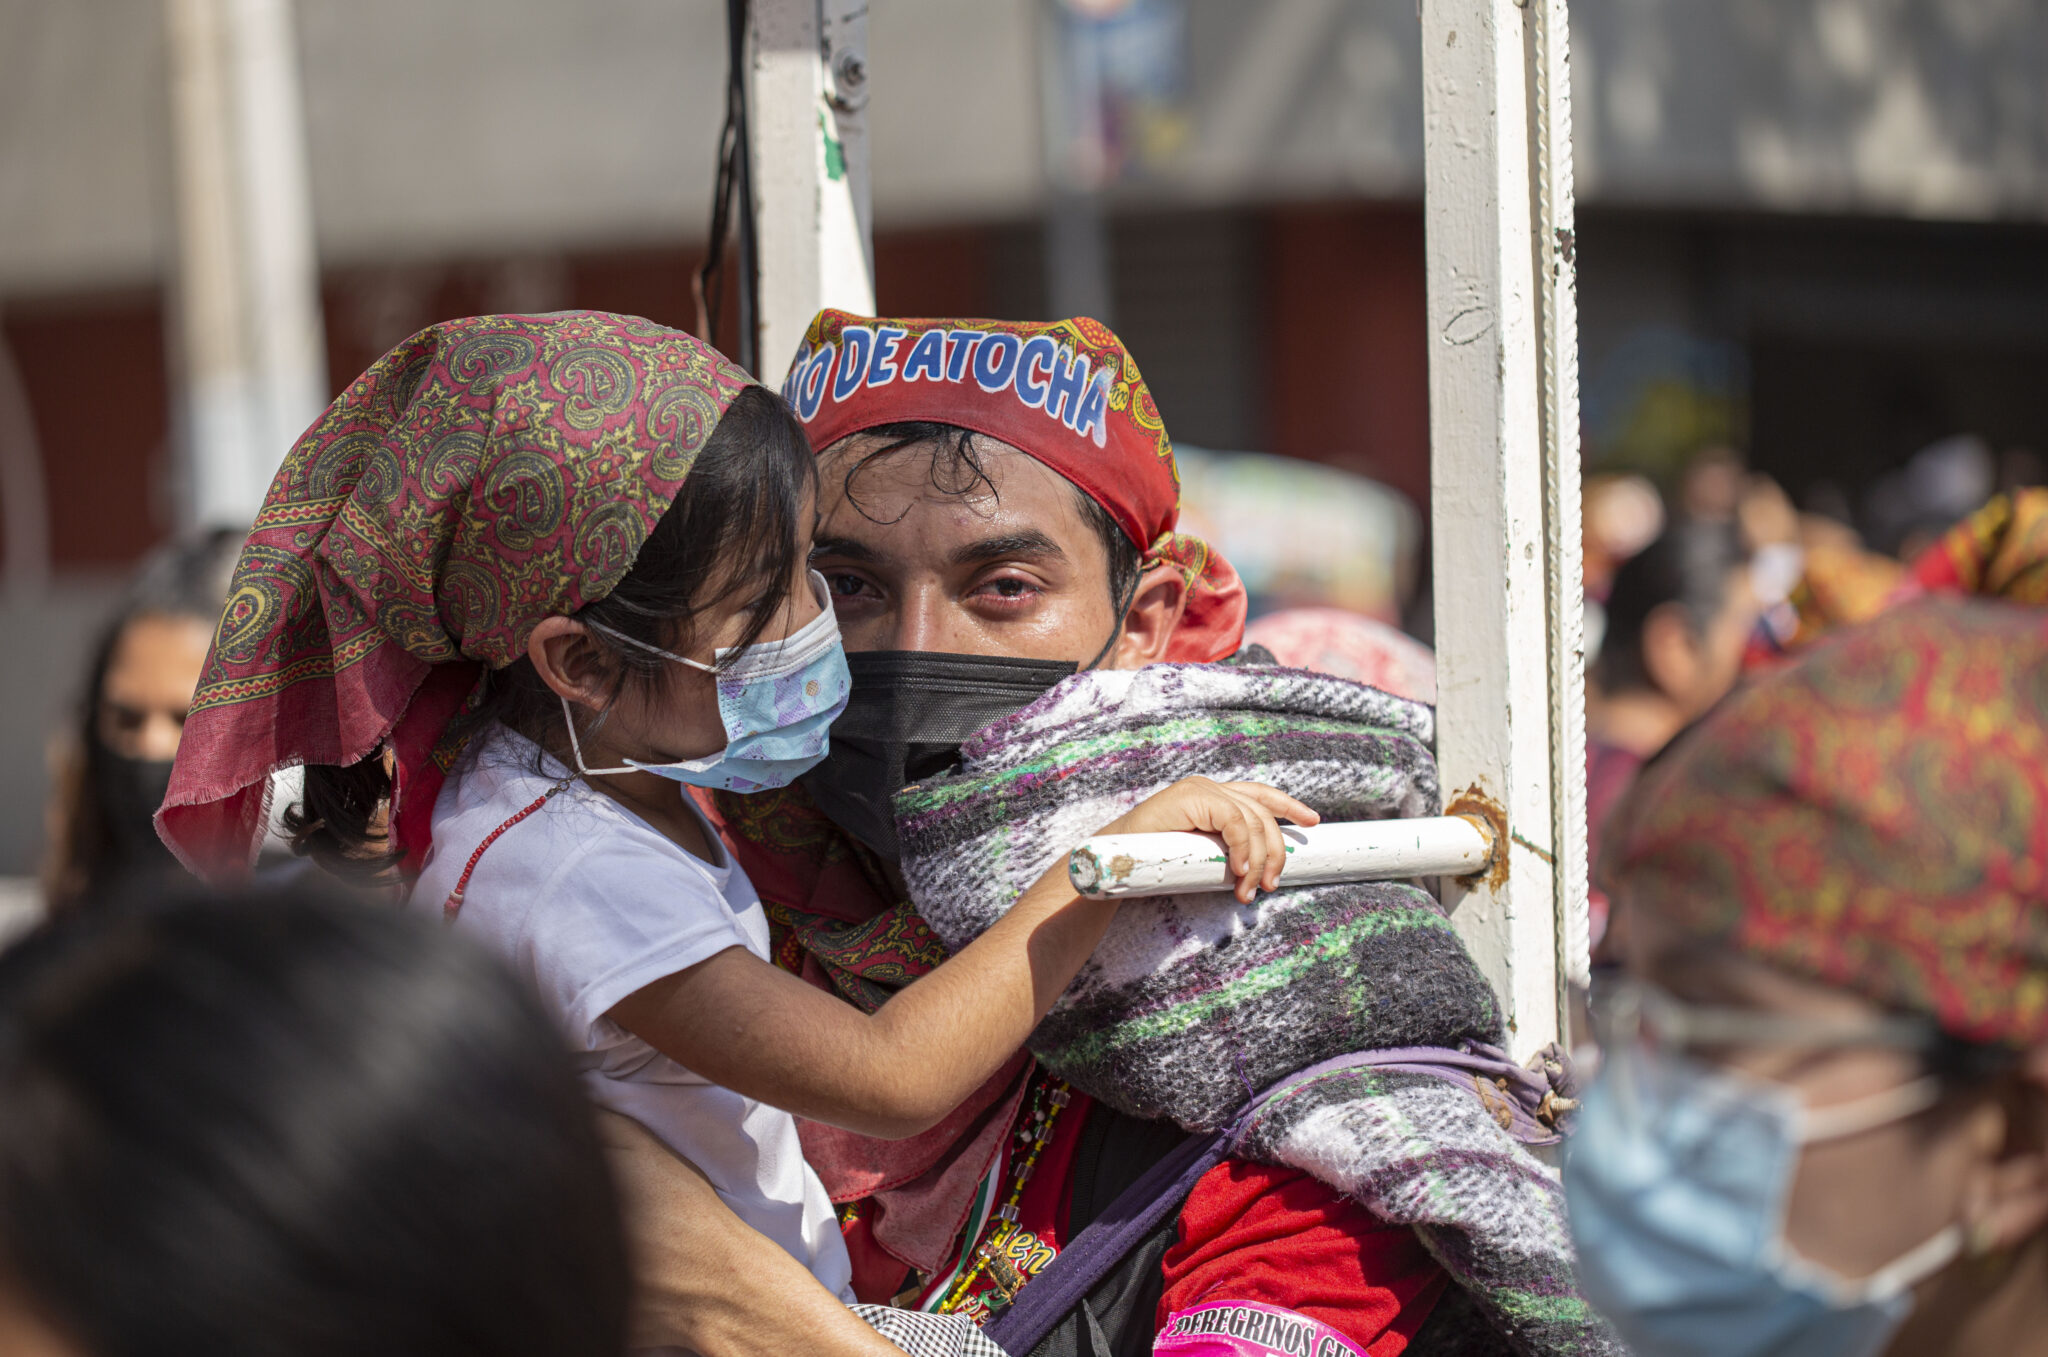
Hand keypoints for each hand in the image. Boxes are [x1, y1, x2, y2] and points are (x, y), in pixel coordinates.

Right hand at [1101, 777, 1319, 901]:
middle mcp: (1211, 788)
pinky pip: (1234, 821)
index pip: (1260, 795)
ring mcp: (1202, 789)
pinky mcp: (1193, 796)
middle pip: (1263, 814)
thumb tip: (1259, 874)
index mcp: (1214, 798)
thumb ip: (1225, 853)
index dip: (1289, 805)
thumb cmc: (1154, 862)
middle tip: (1270, 886)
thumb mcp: (1200, 856)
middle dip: (1274, 853)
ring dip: (1257, 861)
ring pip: (1253, 821)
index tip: (1312, 821)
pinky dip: (1243, 848)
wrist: (1114, 858)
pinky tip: (1239, 872)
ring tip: (1249, 890)